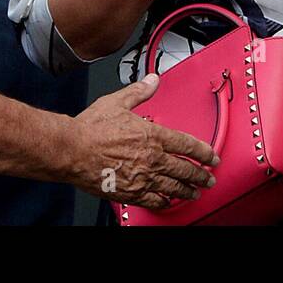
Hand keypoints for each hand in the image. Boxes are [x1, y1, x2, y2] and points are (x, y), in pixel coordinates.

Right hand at [68, 74, 218, 208]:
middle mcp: (151, 158)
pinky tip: (168, 201)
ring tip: (195, 193)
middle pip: (184, 169)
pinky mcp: (129, 192)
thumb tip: (152, 80)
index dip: (204, 152)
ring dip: (187, 190)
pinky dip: (164, 201)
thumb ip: (139, 92)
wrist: (71, 150)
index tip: (212, 157)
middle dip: (200, 175)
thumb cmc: (91, 128)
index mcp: (152, 136)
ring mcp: (142, 177)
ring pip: (172, 186)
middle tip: (208, 178)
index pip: (188, 145)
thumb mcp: (118, 102)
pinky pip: (153, 200)